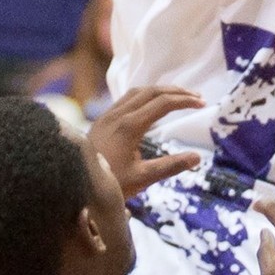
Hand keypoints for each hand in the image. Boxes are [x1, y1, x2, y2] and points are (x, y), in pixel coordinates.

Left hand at [88, 87, 202, 197]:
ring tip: (177, 96)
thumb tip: (197, 158)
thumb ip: (170, 166)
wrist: (72, 184)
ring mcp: (108, 115)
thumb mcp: (141, 178)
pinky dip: (145, 96)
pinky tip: (150, 106)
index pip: (163, 103)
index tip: (202, 104)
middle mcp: (119, 114)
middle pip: (152, 92)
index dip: (184, 101)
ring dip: (160, 91)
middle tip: (196, 97)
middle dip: (176, 92)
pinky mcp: (102, 120)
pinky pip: (127, 99)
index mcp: (130, 126)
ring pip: (138, 92)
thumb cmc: (109, 184)